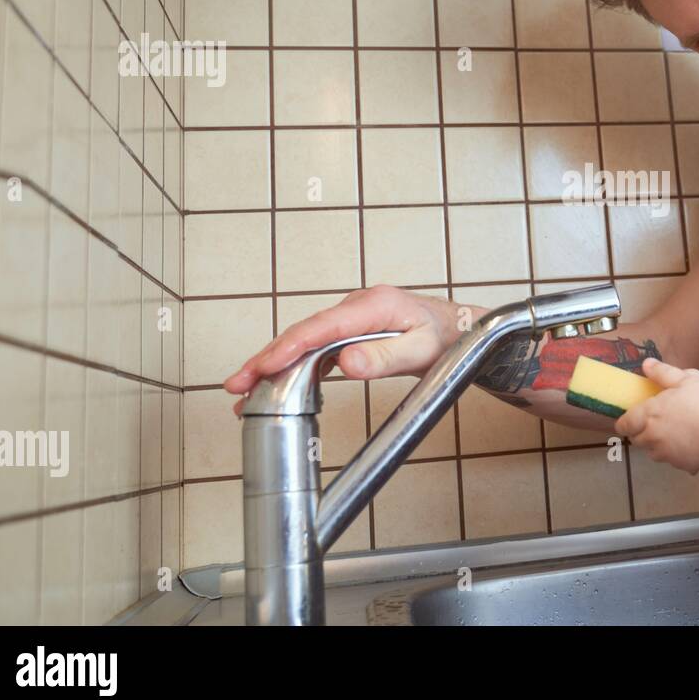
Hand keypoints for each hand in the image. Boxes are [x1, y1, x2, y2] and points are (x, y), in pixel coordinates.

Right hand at [224, 286, 466, 415]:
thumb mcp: (421, 351)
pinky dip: (293, 365)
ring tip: (245, 393)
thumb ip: (385, 358)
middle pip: (303, 332)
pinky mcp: (350, 330)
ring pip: (304, 340)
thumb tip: (347, 362)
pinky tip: (276, 385)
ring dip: (273, 364)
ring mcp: (352, 317)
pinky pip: (315, 346)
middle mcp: (357, 306)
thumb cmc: (446, 339)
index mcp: (374, 306)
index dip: (290, 347)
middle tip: (238, 385)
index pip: (322, 327)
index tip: (265, 367)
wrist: (461, 331)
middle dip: (267, 359)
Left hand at [614, 357, 698, 473]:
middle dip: (642, 432)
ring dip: (658, 444)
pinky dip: (678, 454)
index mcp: (650, 414)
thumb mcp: (687, 378)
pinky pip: (673, 460)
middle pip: (637, 440)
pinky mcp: (682, 465)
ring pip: (654, 452)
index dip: (625, 422)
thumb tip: (646, 365)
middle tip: (658, 421)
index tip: (631, 418)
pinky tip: (693, 443)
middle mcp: (653, 437)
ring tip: (676, 432)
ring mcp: (667, 454)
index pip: (624, 424)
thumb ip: (663, 372)